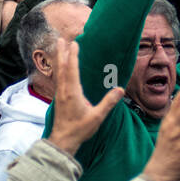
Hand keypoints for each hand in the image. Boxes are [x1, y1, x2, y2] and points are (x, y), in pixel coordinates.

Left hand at [46, 39, 124, 155]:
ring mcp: (60, 94)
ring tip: (60, 48)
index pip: (72, 69)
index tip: (74, 43)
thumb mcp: (97, 116)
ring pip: (59, 72)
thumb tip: (121, 89)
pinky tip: (62, 69)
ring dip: (60, 59)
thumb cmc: (79, 129)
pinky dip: (60, 69)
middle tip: (61, 39)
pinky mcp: (59, 98)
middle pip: (62, 67)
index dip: (73, 55)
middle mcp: (64, 90)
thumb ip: (108, 102)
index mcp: (72, 92)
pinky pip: (59, 79)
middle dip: (62, 52)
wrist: (63, 141)